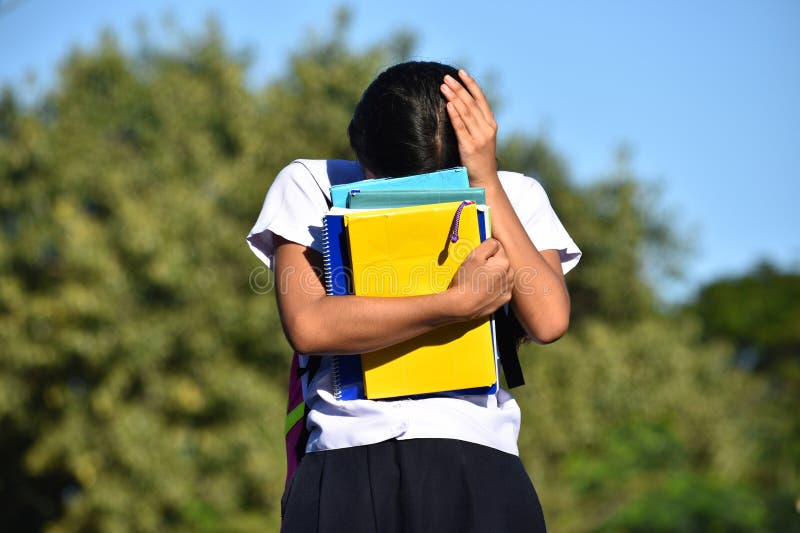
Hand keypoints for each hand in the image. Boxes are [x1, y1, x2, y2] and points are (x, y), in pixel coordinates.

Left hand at [440, 70, 498, 185]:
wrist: (484, 179)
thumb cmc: (479, 158)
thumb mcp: (481, 137)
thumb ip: (475, 122)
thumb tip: (460, 104)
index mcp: (491, 124)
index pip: (481, 99)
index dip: (471, 84)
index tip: (461, 72)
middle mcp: (487, 128)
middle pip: (472, 103)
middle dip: (459, 88)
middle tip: (446, 78)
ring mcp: (480, 138)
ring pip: (466, 113)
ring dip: (454, 98)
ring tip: (444, 87)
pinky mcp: (470, 147)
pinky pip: (461, 128)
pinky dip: (455, 115)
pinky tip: (448, 105)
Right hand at [447, 238, 512, 319]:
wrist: (463, 305)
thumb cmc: (467, 280)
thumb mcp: (474, 256)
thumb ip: (489, 244)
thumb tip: (496, 242)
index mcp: (504, 262)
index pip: (498, 247)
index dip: (486, 252)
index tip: (478, 260)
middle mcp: (510, 275)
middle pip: (501, 262)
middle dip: (492, 263)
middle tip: (477, 271)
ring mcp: (508, 288)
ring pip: (502, 274)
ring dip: (494, 275)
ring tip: (480, 281)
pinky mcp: (505, 299)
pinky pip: (501, 287)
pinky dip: (495, 287)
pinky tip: (484, 290)